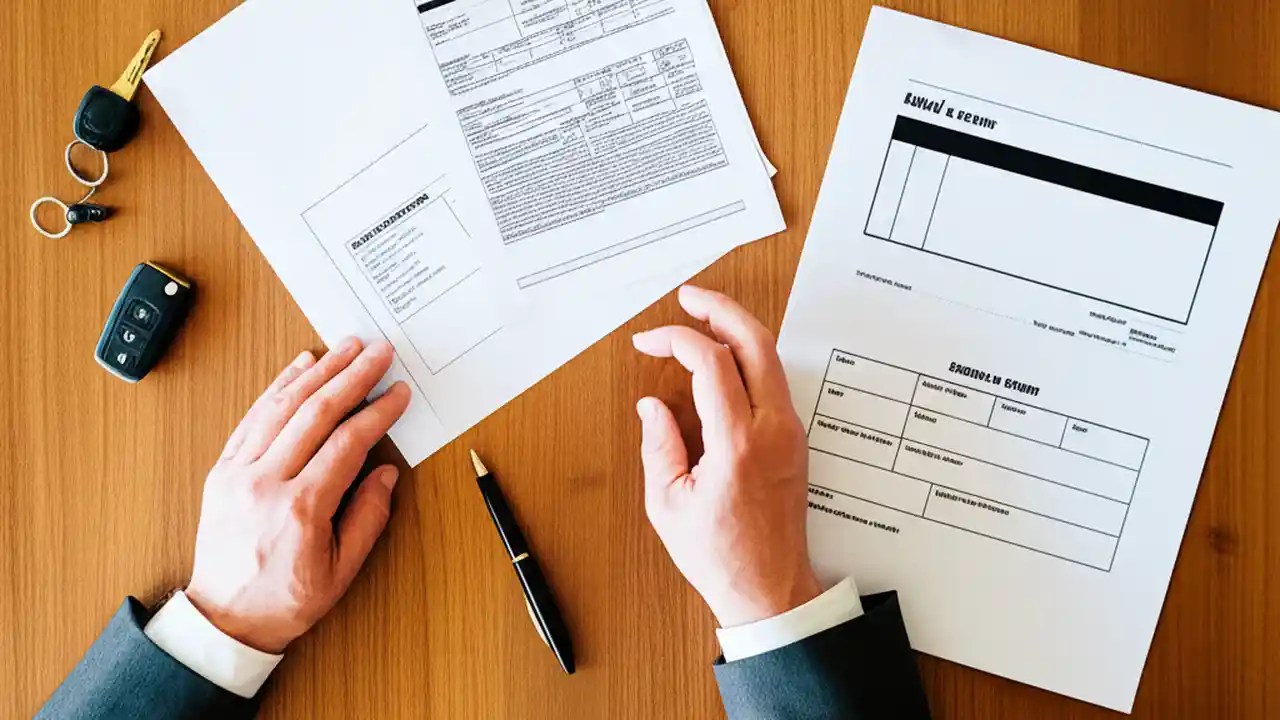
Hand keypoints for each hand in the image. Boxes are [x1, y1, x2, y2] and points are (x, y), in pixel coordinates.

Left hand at [186, 338, 410, 652]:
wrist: (224, 619)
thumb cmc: (284, 601)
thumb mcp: (341, 571)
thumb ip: (367, 518)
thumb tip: (383, 473)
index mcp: (300, 509)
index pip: (347, 442)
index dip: (378, 412)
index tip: (398, 394)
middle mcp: (265, 483)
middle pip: (315, 413)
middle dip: (352, 376)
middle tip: (377, 352)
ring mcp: (238, 473)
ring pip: (281, 406)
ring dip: (317, 372)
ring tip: (344, 348)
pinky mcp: (222, 471)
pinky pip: (251, 418)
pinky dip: (277, 387)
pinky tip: (300, 368)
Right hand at [632, 286, 818, 627]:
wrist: (771, 588)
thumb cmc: (721, 556)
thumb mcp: (668, 504)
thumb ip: (658, 445)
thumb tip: (652, 405)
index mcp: (738, 444)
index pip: (711, 362)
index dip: (676, 339)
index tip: (648, 342)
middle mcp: (773, 430)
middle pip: (756, 342)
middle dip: (720, 308)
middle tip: (688, 297)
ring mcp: (790, 432)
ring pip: (770, 358)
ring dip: (737, 329)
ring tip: (702, 318)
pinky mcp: (794, 439)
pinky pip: (773, 382)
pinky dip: (747, 357)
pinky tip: (721, 359)